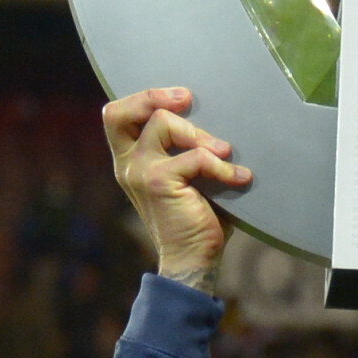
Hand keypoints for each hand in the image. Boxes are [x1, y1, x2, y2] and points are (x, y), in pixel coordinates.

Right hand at [102, 87, 250, 291]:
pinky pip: (196, 157)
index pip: (117, 117)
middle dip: (153, 96)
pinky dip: (222, 167)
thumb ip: (192, 149)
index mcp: (131, 161)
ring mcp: (139, 173)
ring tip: (225, 152)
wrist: (193, 260)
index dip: (143, 99)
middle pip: (119, 113)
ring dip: (200, 134)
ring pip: (163, 124)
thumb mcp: (191, 178)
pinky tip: (241, 178)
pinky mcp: (159, 182)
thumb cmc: (197, 217)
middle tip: (188, 100)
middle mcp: (127, 165)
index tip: (181, 98)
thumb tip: (224, 116)